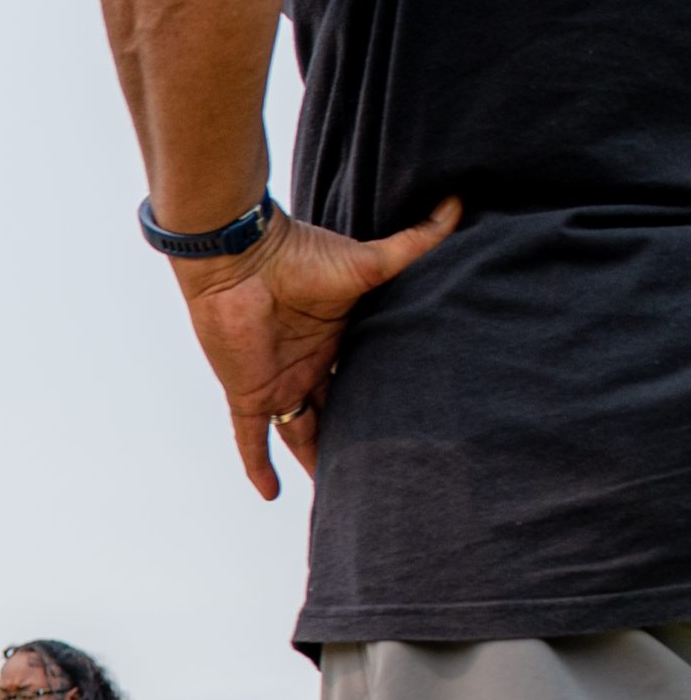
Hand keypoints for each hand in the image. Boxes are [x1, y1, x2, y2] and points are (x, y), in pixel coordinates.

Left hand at [174, 198, 460, 500]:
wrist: (241, 260)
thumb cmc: (300, 255)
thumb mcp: (369, 261)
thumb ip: (415, 243)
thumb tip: (458, 205)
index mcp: (340, 339)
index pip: (365, 378)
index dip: (381, 401)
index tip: (410, 425)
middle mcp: (311, 365)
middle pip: (336, 413)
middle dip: (352, 439)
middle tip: (379, 470)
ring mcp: (280, 382)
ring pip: (301, 433)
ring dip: (315, 460)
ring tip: (336, 494)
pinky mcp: (250, 394)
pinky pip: (253, 438)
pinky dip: (258, 465)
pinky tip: (270, 495)